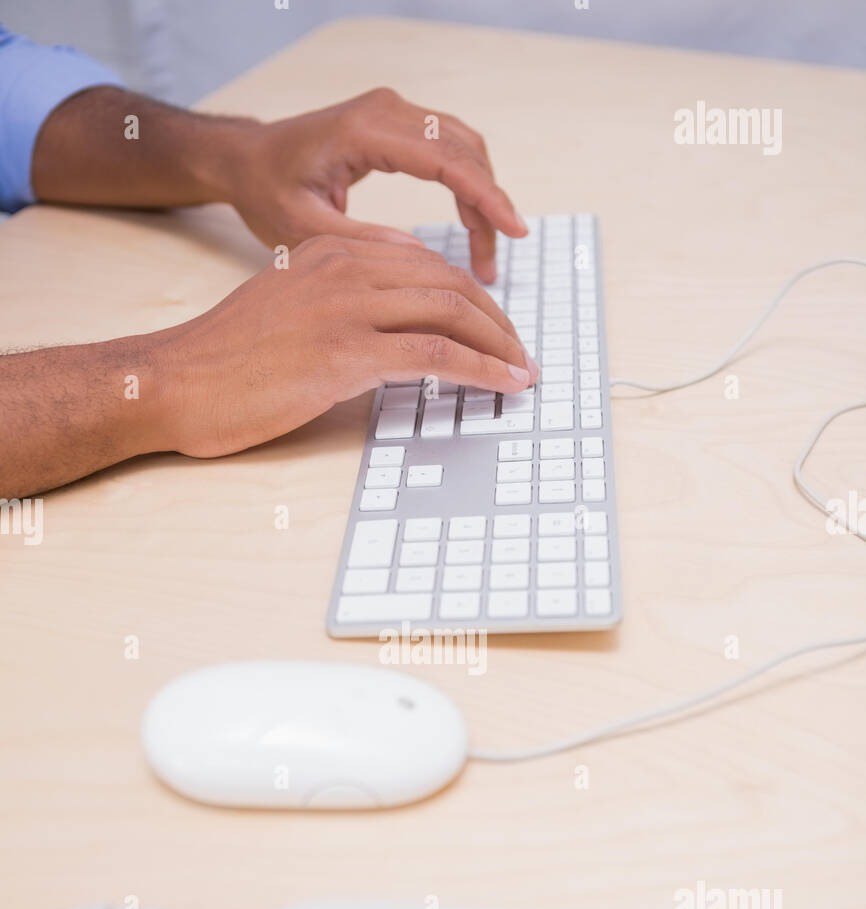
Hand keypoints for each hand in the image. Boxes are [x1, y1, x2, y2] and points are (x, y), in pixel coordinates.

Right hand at [158, 234, 538, 458]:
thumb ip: (336, 309)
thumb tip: (387, 337)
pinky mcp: (344, 353)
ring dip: (498, 344)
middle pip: (447, 282)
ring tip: (522, 371)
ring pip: (450, 311)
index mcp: (330, 254)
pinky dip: (480, 368)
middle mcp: (343, 269)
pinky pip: (434, 354)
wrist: (175, 382)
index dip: (470, 296)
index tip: (494, 328)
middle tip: (521, 352)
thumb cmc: (224, 362)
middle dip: (495, 319)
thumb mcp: (287, 314)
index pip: (424, 264)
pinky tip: (503, 383)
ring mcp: (345, 308)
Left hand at [217, 88, 527, 281]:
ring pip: (463, 151)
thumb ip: (362, 243)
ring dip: (481, 201)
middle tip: (490, 267)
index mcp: (363, 130)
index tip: (514, 229)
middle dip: (487, 210)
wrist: (247, 160)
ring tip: (482, 260)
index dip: (485, 196)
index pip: (445, 159)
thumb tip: (421, 264)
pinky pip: (448, 153)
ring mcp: (393, 114)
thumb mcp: (305, 229)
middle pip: (464, 152)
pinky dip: (466, 189)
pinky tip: (469, 230)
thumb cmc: (267, 191)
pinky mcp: (396, 126)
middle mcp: (385, 111)